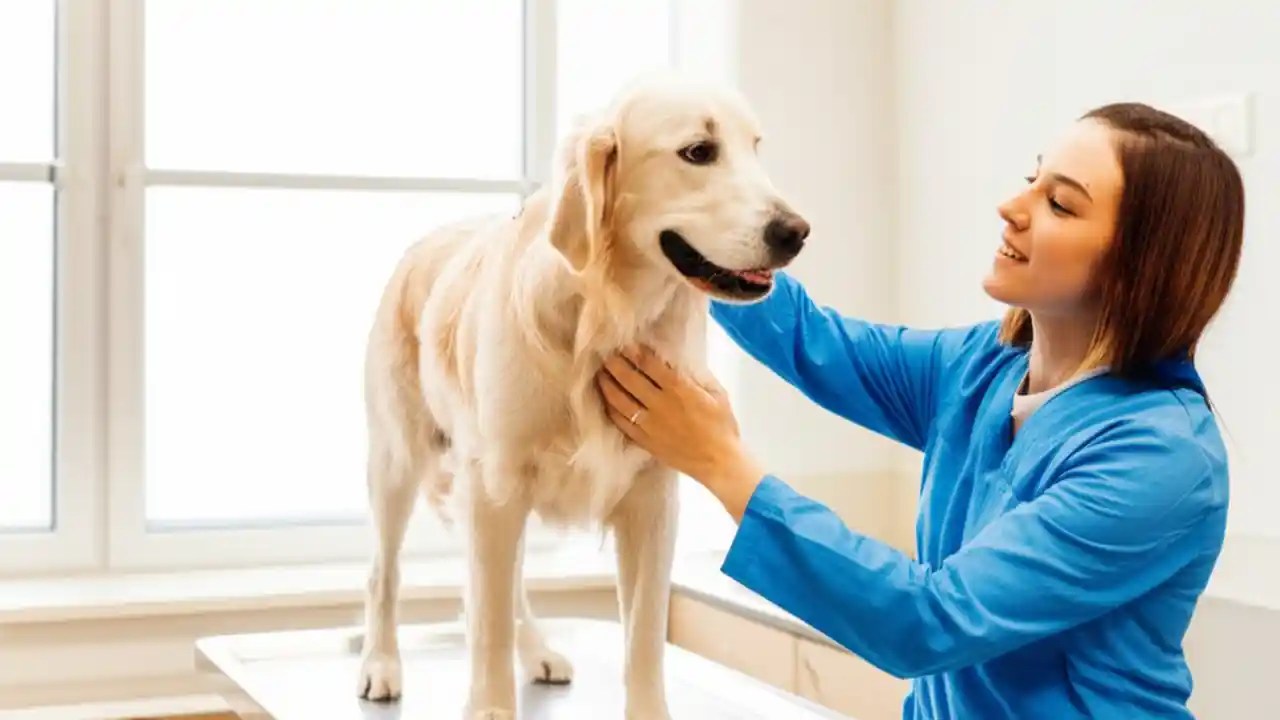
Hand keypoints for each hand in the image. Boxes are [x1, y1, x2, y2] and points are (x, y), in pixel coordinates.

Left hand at [596, 346, 763, 519]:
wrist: (718, 461)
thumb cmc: (721, 424)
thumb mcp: (716, 392)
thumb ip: (695, 374)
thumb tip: (674, 360)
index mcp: (680, 389)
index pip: (649, 364)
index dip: (634, 352)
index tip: (626, 344)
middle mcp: (660, 405)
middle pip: (629, 379)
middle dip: (615, 364)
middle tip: (606, 355)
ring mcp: (649, 424)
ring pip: (619, 400)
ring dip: (607, 384)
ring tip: (601, 374)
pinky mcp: (644, 440)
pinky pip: (621, 422)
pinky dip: (611, 408)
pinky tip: (607, 400)